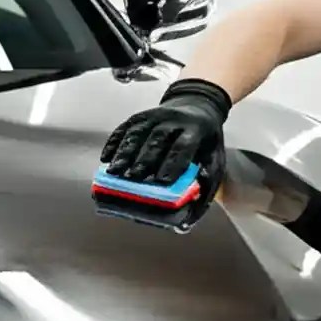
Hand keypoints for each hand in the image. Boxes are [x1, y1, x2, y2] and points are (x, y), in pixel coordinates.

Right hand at [100, 79, 231, 183]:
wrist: (198, 105)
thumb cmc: (205, 141)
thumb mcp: (214, 157)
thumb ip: (206, 183)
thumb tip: (191, 216)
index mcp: (196, 129)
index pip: (183, 146)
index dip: (173, 163)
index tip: (162, 181)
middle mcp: (174, 119)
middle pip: (157, 139)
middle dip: (144, 159)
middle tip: (132, 178)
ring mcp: (155, 115)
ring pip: (137, 132)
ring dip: (124, 152)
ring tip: (114, 172)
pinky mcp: (140, 116)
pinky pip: (124, 128)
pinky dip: (114, 143)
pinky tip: (106, 158)